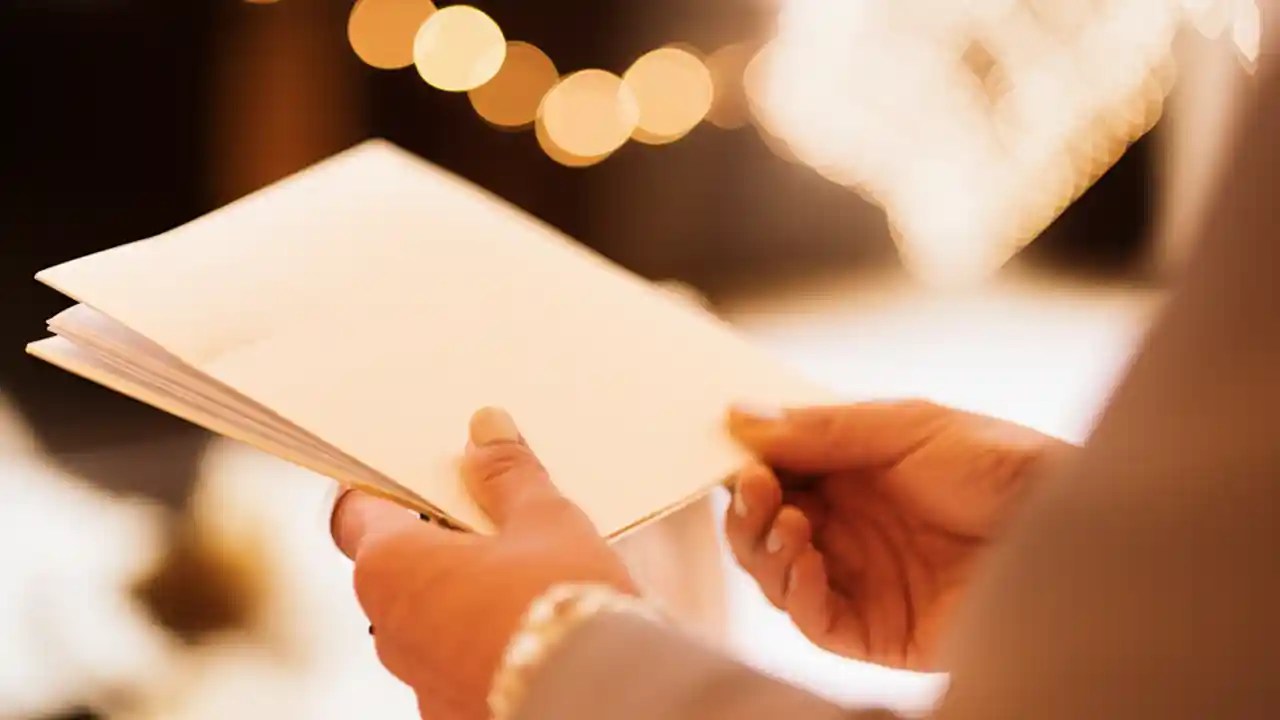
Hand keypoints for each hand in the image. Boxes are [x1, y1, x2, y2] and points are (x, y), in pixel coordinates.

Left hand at [331, 407, 635, 719]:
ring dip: (461, 591)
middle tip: (495, 514)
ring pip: (427, 617)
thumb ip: (508, 475)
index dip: (385, 486)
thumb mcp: (546, 521)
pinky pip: (455, 660)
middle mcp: (391, 628)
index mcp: (392, 566)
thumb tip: (485, 429)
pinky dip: (481, 637)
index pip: (355, 512)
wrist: (604, 699)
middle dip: (439, 537)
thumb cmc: (566, 605)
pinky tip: (531, 624)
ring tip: (527, 572)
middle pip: (395, 565)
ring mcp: (419, 680)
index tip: (421, 472)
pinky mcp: (450, 712)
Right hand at [725, 400, 1070, 670]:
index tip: (731, 448)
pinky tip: (810, 563)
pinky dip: (798, 595)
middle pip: (764, 528)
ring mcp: (861, 579)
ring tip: (790, 523)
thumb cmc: (1006, 466)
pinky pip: (815, 622)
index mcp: (853, 474)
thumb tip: (742, 416)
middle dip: (748, 510)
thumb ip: (825, 428)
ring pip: (777, 576)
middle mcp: (850, 528)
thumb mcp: (911, 427)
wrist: (1074, 529)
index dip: (748, 464)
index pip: (776, 473)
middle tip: (757, 486)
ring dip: (765, 550)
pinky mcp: (879, 630)